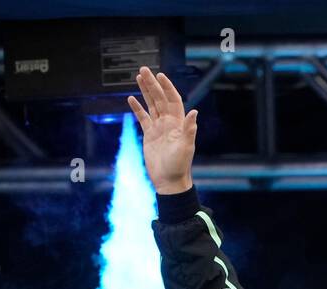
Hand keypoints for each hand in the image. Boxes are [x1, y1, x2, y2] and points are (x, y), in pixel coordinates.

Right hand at [127, 66, 196, 193]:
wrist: (169, 181)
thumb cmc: (179, 166)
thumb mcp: (186, 147)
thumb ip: (189, 129)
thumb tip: (195, 112)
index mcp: (178, 123)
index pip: (172, 99)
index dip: (167, 87)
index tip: (160, 75)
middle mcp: (169, 122)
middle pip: (159, 98)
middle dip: (152, 84)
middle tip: (143, 70)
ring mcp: (159, 128)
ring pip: (151, 105)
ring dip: (145, 91)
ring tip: (138, 77)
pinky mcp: (149, 135)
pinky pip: (142, 118)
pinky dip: (137, 108)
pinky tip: (131, 98)